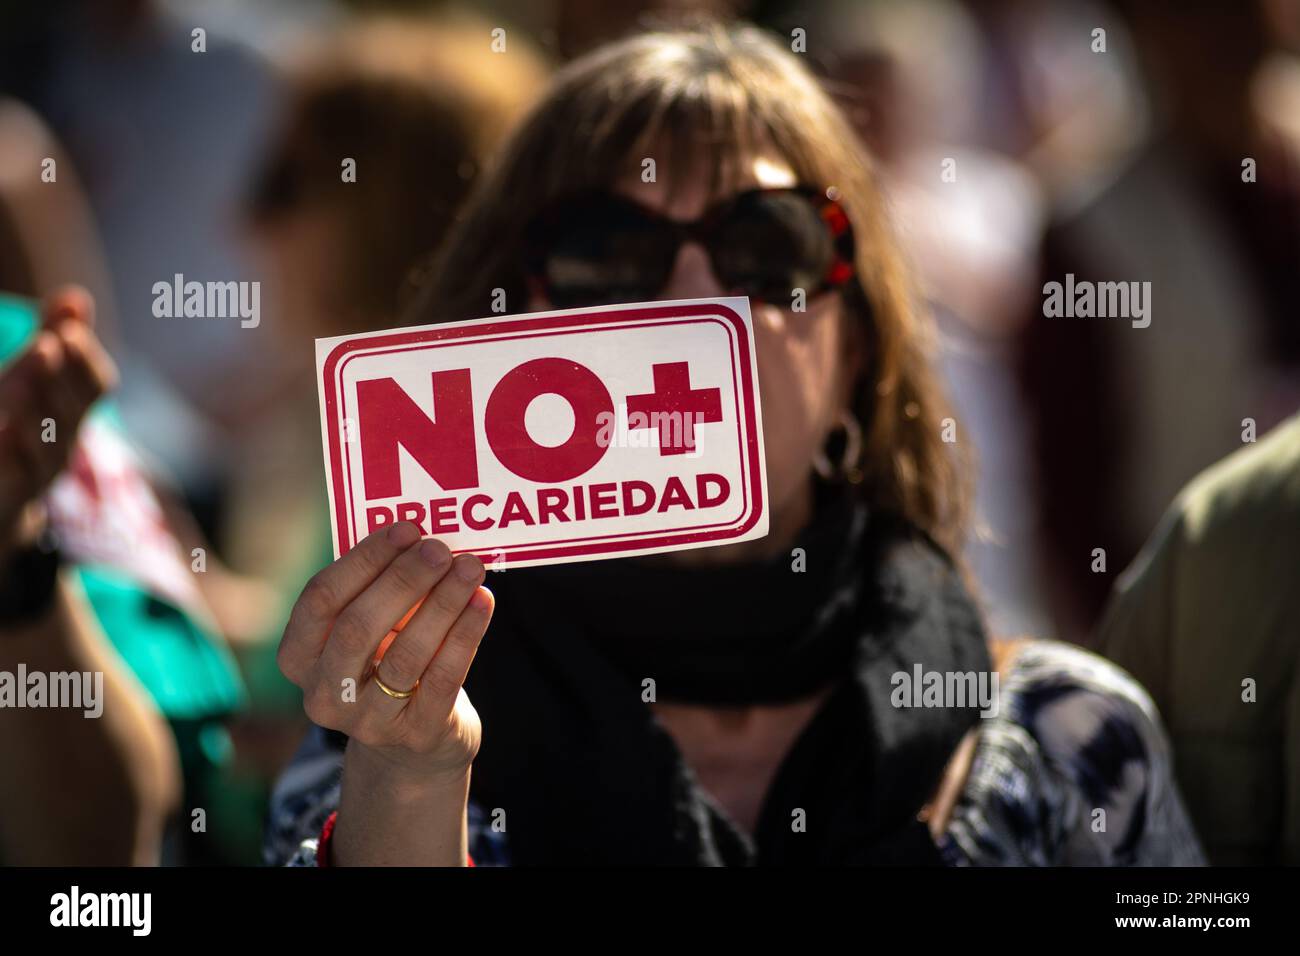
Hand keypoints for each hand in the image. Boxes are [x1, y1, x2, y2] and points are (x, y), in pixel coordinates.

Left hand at [0, 287, 116, 557]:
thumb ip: (54, 338)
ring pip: (44, 447)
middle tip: (44, 345)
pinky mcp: (7, 497)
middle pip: (71, 412)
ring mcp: (37, 476)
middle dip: (58, 378)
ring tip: (15, 383)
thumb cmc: (17, 429)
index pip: (97, 386)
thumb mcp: (33, 381)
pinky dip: (6, 458)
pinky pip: (10, 481)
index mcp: (72, 414)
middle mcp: (63, 444)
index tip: (67, 331)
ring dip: (32, 413)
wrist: (0, 508)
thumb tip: (76, 297)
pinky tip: (0, 433)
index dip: (86, 361)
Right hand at [277, 522, 493, 781]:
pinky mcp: (416, 735)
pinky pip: (443, 677)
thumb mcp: (371, 627)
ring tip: (470, 568)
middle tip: (440, 549)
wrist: (414, 741)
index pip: (320, 600)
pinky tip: (483, 601)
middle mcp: (324, 694)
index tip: (405, 530)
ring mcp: (368, 722)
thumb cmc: (388, 660)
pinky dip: (466, 634)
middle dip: (404, 580)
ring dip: (442, 602)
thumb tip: (419, 538)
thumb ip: (381, 586)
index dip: (363, 561)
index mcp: (299, 656)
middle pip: (358, 627)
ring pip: (406, 653)